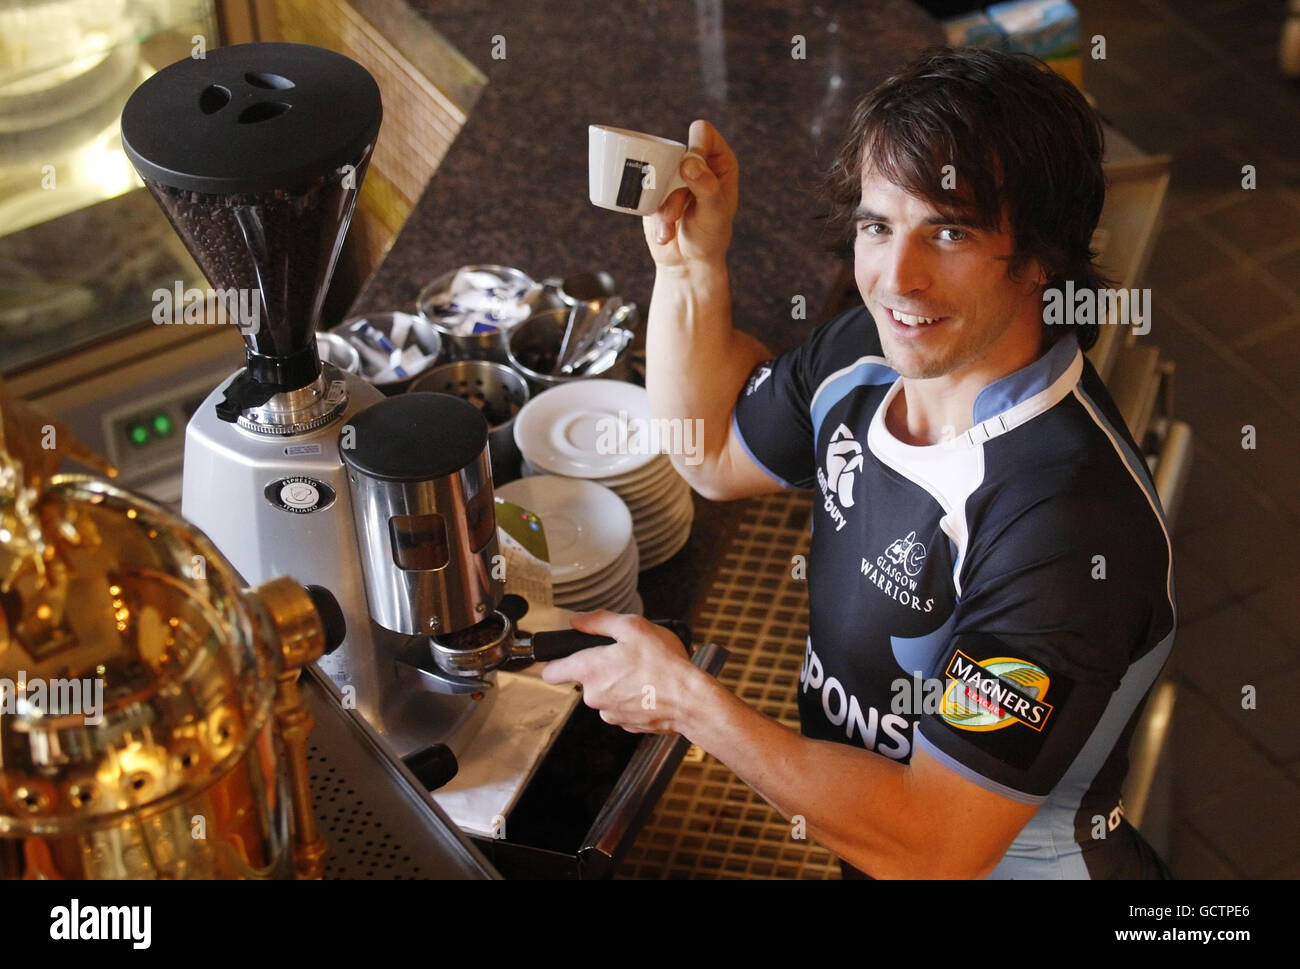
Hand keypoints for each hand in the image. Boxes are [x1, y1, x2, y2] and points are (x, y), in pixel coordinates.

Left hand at [540, 611, 699, 733]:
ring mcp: (610, 714)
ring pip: (605, 693)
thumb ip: (599, 621)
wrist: (690, 701)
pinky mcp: (626, 725)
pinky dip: (632, 698)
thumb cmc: (665, 664)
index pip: (551, 672)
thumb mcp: (634, 627)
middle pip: (585, 679)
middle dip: (601, 667)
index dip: (556, 661)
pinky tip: (650, 688)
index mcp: (589, 670)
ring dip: (618, 683)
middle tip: (626, 655)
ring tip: (643, 672)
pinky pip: (622, 707)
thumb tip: (577, 621)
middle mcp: (594, 696)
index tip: (565, 656)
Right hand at [643, 119, 738, 268]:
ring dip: (660, 201)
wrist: (687, 264)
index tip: (688, 171)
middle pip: (674, 152)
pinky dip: (651, 212)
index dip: (694, 146)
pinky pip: (642, 190)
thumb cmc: (710, 239)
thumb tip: (689, 161)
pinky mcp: (654, 190)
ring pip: (655, 172)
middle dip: (673, 185)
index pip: (703, 134)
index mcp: (719, 161)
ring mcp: (672, 176)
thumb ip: (706, 187)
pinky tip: (663, 233)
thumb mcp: (713, 214)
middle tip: (678, 212)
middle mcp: (696, 163)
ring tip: (670, 227)